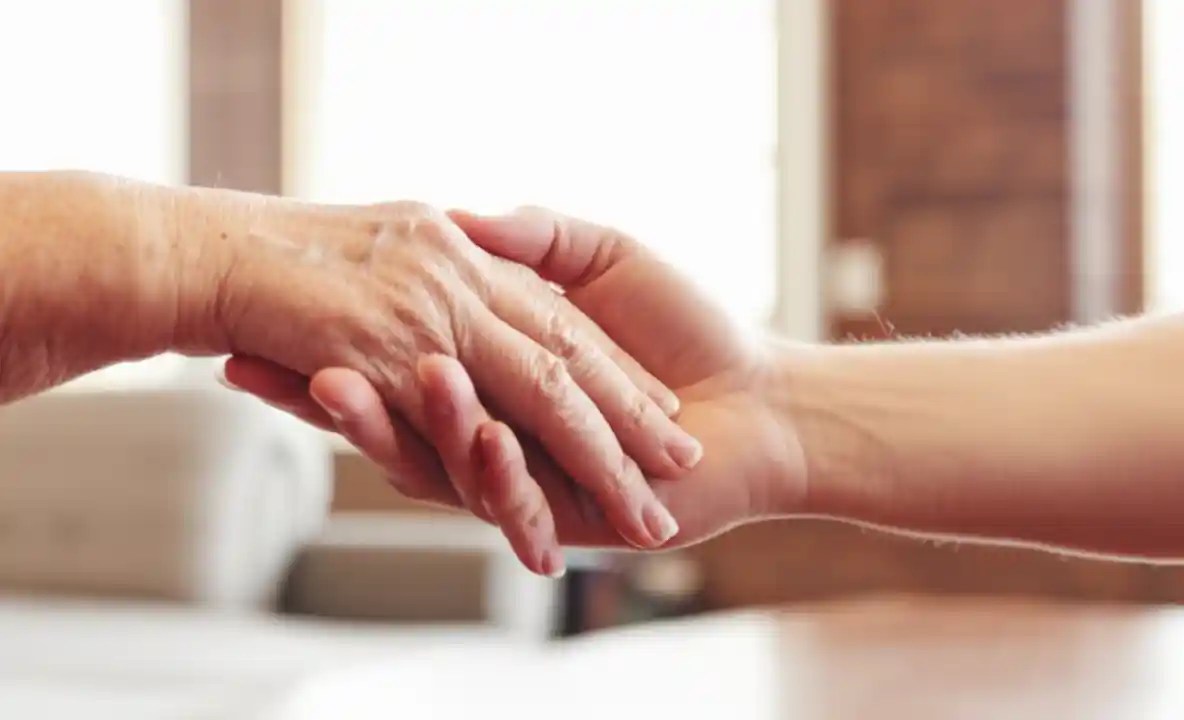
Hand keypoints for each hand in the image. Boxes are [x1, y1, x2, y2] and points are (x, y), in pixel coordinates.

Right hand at [227, 208, 811, 560]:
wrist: (764, 403)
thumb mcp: (604, 255)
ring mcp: (524, 462)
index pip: (411, 338)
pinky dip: (451, 449)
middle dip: (325, 388)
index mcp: (505, 353)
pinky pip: (488, 485)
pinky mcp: (555, 507)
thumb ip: (539, 237)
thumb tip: (471, 217)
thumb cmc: (692, 321)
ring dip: (374, 419)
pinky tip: (412, 410)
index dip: (343, 323)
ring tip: (317, 384)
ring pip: (432, 446)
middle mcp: (501, 412)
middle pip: (399, 400)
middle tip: (240, 361)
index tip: (278, 300)